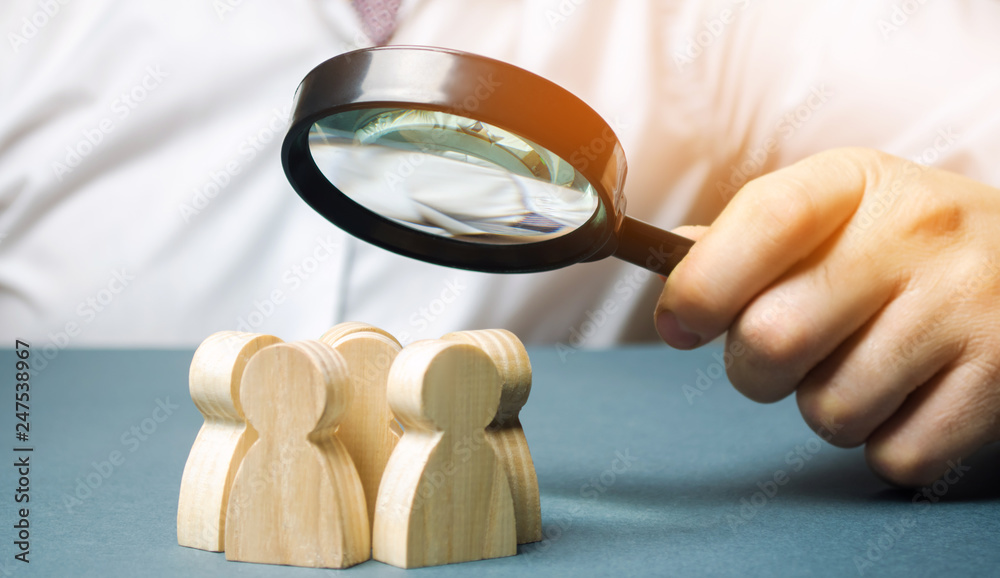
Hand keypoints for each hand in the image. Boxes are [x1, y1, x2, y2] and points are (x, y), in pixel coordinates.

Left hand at [655, 147, 999, 486]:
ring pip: (831, 409)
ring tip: (860, 367)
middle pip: (774, 336)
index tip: (678, 325)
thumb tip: (670, 273)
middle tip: (782, 357)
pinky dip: (885, 443)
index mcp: (853, 183)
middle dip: (753, 369)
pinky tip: (907, 397)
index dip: (702, 284)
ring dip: (825, 408)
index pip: (765, 220)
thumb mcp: (831, 212)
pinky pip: (896, 452)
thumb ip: (747, 240)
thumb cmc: (899, 245)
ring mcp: (966, 304)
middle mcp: (917, 234)